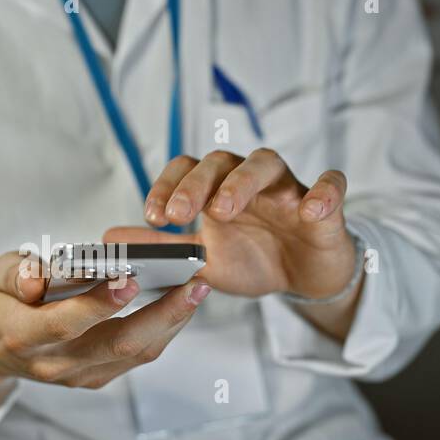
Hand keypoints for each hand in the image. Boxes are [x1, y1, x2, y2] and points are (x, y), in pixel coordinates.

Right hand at [0, 249, 209, 430]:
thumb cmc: (0, 302)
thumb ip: (16, 274)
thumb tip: (38, 277)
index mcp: (20, 337)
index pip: (63, 325)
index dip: (96, 305)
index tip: (129, 278)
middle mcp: (52, 364)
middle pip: (114, 345)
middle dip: (158, 315)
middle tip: (190, 285)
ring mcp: (77, 376)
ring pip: (134, 354)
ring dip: (170, 322)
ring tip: (196, 289)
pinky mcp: (95, 378)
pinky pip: (137, 356)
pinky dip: (163, 329)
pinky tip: (181, 304)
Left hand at [105, 149, 356, 299]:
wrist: (303, 278)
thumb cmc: (253, 258)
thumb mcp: (201, 259)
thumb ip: (159, 249)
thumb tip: (109, 241)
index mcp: (217, 188)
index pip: (186, 169)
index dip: (166, 186)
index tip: (152, 218)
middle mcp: (249, 180)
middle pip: (221, 161)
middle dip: (197, 184)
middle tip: (179, 214)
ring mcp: (289, 189)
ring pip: (266, 164)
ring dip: (243, 182)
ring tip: (224, 209)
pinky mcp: (326, 207)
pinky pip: (330, 187)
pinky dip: (323, 193)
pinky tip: (308, 210)